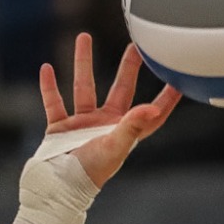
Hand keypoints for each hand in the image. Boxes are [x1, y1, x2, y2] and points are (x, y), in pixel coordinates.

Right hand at [36, 34, 179, 188]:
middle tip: (135, 46)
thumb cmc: (91, 172)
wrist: (59, 186)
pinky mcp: (60, 127)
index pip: (152, 113)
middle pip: (121, 89)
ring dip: (82, 63)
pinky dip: (49, 86)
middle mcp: (106, 125)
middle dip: (128, 68)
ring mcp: (82, 124)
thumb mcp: (115, 146)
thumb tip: (153, 108)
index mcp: (125, 132)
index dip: (166, 99)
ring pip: (84, 86)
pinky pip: (54, 101)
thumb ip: (132, 125)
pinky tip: (47, 68)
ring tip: (83, 37)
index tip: (177, 78)